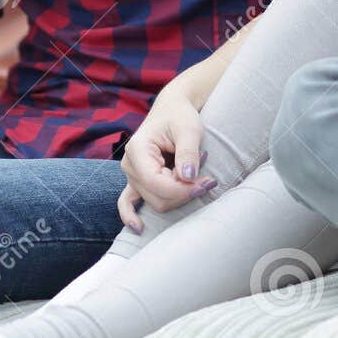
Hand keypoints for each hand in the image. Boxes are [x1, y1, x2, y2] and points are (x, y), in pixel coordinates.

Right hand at [116, 86, 214, 230]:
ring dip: (178, 196)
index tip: (207, 183)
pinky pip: (127, 202)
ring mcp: (131, 175)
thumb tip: (187, 177)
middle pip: (158, 197)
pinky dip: (131, 215)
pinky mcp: (136, 180)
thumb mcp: (189, 128)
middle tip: (210, 180)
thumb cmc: (180, 116)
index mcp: (137, 150)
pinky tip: (139, 228)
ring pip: (156, 202)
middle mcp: (129, 165)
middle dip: (185, 193)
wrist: (172, 109)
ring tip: (200, 180)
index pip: (157, 183)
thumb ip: (188, 152)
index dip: (182, 189)